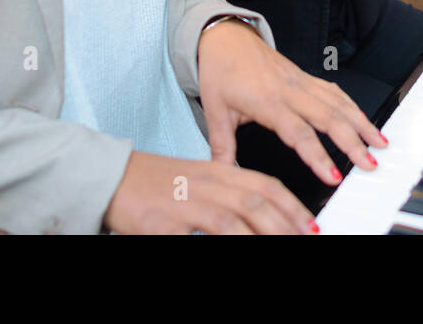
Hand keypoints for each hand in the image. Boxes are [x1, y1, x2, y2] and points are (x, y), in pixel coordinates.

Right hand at [104, 150, 315, 233]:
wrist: (111, 178)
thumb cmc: (156, 182)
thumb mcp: (199, 180)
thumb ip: (229, 195)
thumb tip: (261, 217)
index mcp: (217, 171)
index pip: (265, 184)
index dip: (292, 206)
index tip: (311, 225)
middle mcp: (206, 183)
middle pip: (255, 203)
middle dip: (285, 226)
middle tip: (305, 239)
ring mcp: (185, 203)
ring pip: (231, 221)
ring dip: (259, 238)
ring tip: (279, 249)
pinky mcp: (164, 224)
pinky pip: (197, 238)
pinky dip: (221, 245)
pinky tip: (235, 251)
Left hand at [196, 18, 385, 184]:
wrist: (224, 37)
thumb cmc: (220, 70)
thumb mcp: (214, 110)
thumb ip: (222, 145)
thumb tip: (222, 173)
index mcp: (267, 101)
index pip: (299, 133)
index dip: (318, 156)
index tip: (333, 176)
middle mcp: (289, 90)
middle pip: (329, 118)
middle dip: (354, 142)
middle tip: (370, 164)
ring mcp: (300, 82)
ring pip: (339, 102)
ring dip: (362, 123)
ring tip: (379, 144)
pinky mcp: (305, 77)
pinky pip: (335, 92)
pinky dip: (353, 107)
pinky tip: (364, 120)